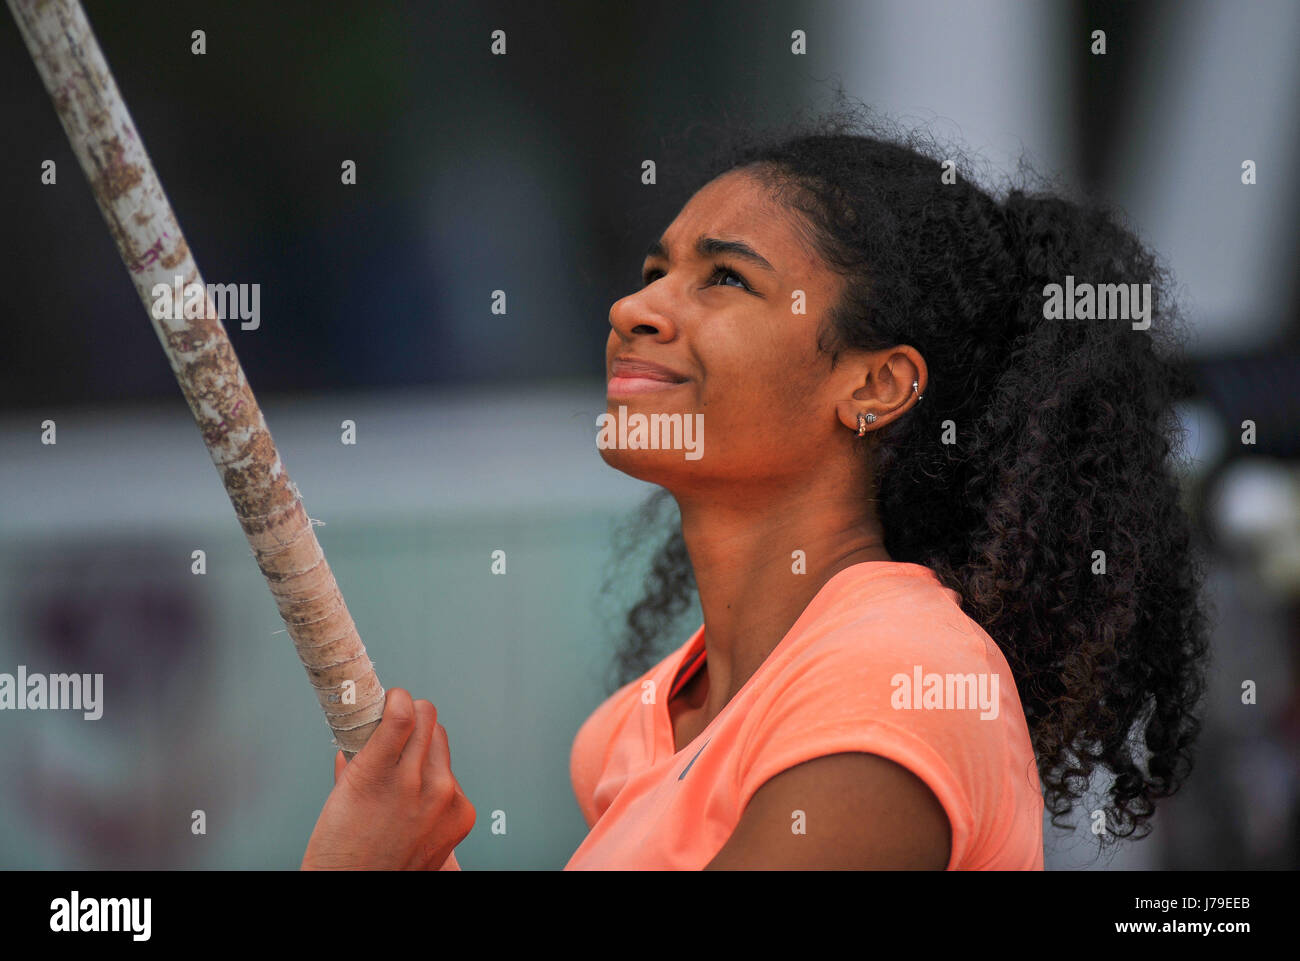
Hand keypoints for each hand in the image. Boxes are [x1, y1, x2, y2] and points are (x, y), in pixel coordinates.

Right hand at [301, 687, 474, 869]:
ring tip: (405, 771)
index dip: (397, 699)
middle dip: (412, 720)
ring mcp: (445, 800)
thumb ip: (357, 756)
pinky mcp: (462, 815)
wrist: (360, 890)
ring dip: (425, 748)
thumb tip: (370, 728)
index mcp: (379, 773)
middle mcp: (418, 783)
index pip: (403, 712)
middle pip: (429, 719)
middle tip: (398, 732)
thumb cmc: (342, 850)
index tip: (392, 699)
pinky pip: (453, 777)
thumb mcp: (339, 795)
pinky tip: (419, 798)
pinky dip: (437, 780)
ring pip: (442, 744)